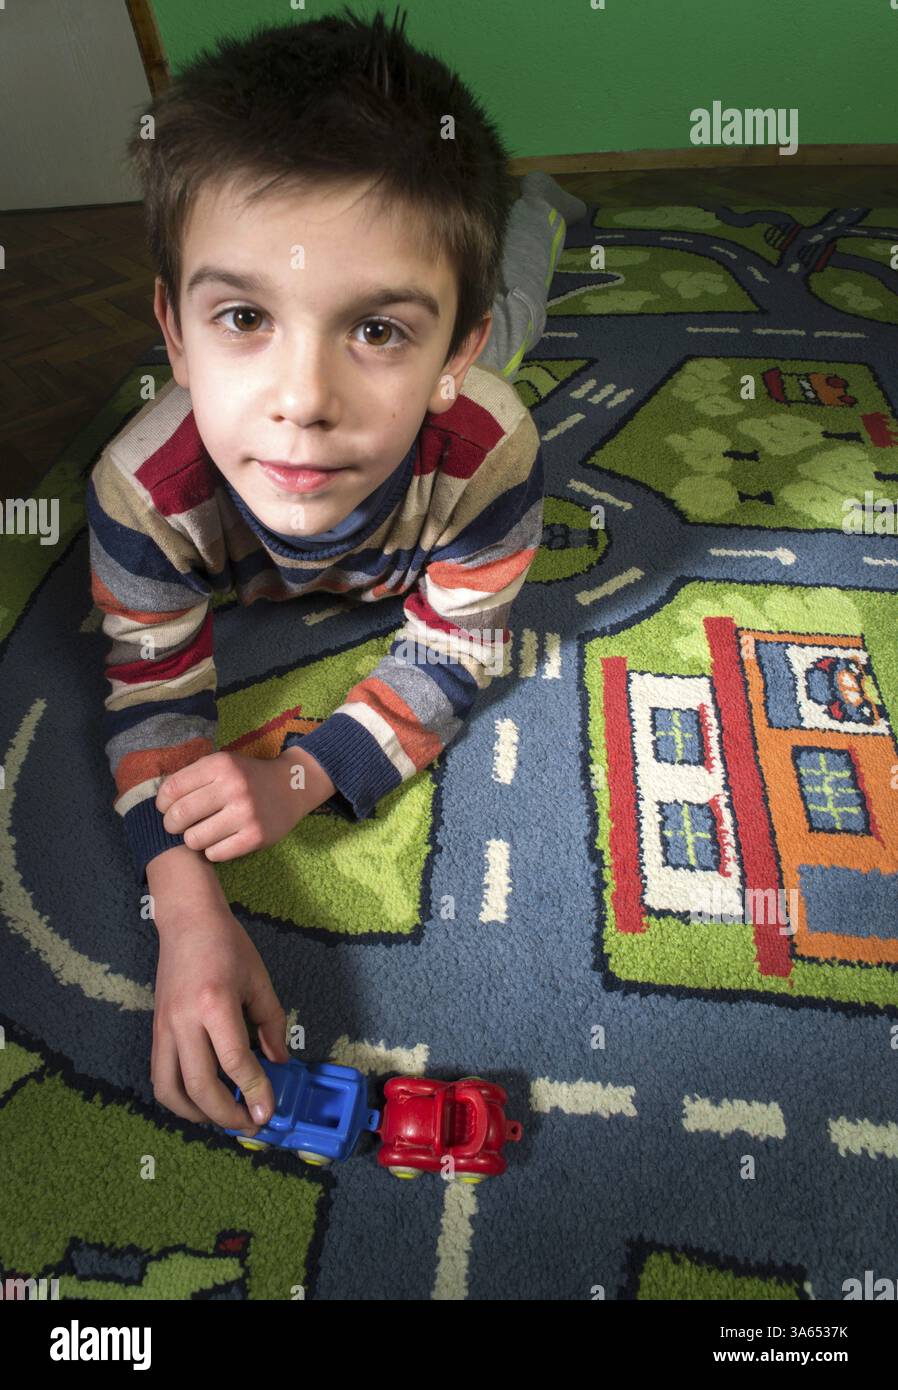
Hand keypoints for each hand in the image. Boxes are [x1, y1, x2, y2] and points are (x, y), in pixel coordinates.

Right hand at [150, 888, 291, 1132]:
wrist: (187, 921)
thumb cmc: (226, 945)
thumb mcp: (259, 980)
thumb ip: (272, 1024)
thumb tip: (279, 1063)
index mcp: (215, 1004)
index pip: (234, 1062)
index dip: (254, 1092)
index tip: (267, 1111)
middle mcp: (184, 1020)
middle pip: (199, 1085)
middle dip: (225, 1114)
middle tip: (248, 1122)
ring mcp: (164, 1028)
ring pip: (169, 1090)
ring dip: (196, 1114)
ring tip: (222, 1117)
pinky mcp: (155, 1031)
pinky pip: (160, 1076)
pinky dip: (178, 1097)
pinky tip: (200, 1100)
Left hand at [155, 748, 325, 862]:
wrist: (292, 787)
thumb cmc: (249, 777)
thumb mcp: (224, 764)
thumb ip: (194, 777)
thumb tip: (159, 803)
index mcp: (220, 765)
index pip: (172, 789)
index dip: (162, 804)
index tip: (167, 808)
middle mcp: (233, 787)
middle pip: (179, 816)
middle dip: (172, 825)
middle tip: (179, 825)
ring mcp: (246, 813)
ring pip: (194, 839)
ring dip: (193, 839)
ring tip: (203, 833)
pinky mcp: (255, 837)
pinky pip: (215, 854)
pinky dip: (212, 851)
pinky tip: (220, 841)